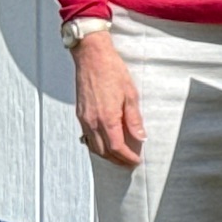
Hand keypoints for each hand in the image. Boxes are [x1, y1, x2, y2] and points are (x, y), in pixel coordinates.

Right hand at [73, 31, 144, 167]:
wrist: (91, 57)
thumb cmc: (112, 72)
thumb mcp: (130, 94)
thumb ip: (134, 119)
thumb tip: (141, 137)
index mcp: (106, 118)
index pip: (117, 148)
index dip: (127, 157)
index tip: (136, 161)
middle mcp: (92, 122)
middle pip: (103, 151)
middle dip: (117, 160)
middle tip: (129, 163)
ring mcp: (84, 119)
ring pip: (93, 146)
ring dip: (106, 155)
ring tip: (119, 157)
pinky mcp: (80, 114)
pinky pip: (87, 136)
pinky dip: (96, 145)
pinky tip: (105, 143)